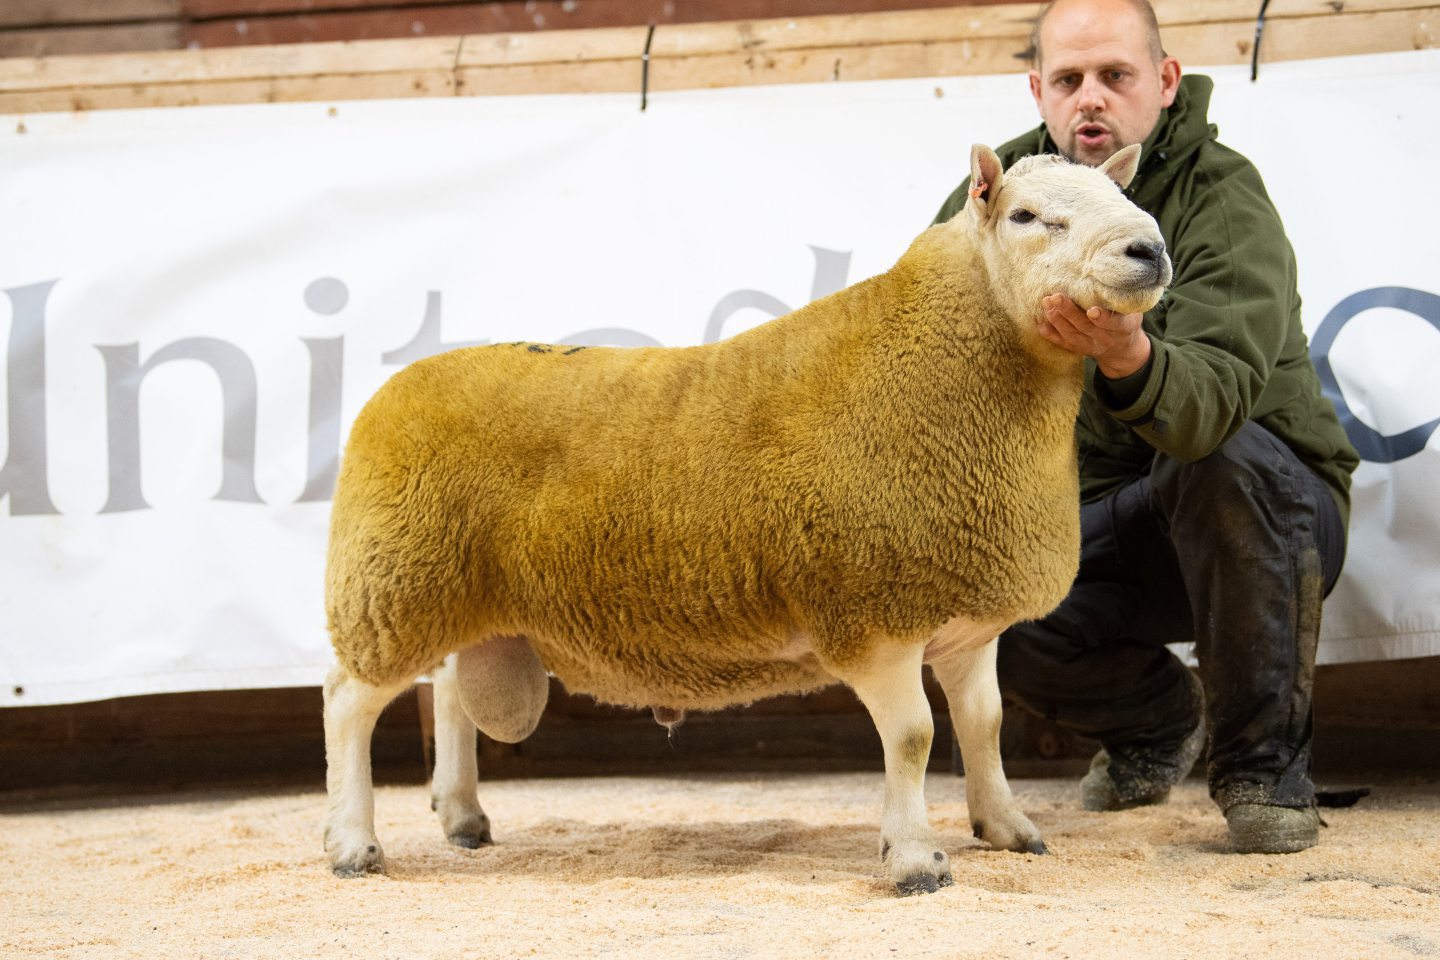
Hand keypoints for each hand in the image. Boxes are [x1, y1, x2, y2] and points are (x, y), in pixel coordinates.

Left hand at [1036, 294, 1150, 379]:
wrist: (1122, 349)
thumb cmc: (1127, 319)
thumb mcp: (1133, 310)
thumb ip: (1123, 297)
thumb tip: (1112, 273)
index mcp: (1123, 328)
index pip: (1113, 324)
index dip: (1103, 318)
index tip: (1092, 310)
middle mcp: (1104, 339)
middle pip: (1085, 327)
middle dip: (1069, 312)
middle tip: (1057, 296)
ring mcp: (1088, 345)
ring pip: (1070, 334)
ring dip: (1056, 318)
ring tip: (1046, 301)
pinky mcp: (1076, 348)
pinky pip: (1060, 342)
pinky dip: (1049, 332)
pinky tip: (1038, 320)